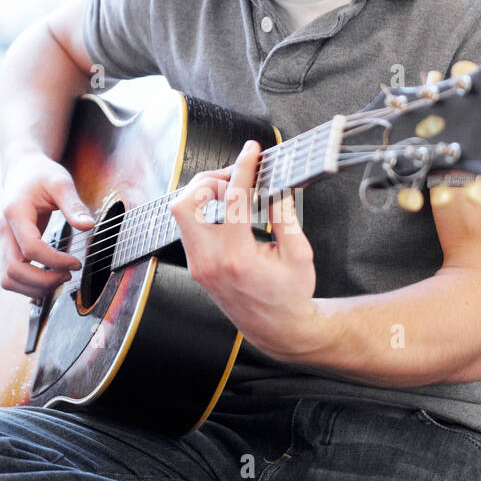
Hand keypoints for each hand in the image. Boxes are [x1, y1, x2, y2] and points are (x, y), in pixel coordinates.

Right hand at [0, 153, 94, 296]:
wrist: (22, 169)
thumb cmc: (41, 174)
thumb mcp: (60, 182)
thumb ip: (73, 205)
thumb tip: (88, 226)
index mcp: (15, 213)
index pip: (31, 249)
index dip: (55, 261)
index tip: (76, 263)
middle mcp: (3, 231)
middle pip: (14, 271)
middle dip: (43, 281)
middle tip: (68, 275)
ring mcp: (3, 242)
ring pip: (8, 279)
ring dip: (34, 287)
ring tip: (60, 278)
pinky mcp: (7, 248)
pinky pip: (11, 276)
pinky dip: (29, 284)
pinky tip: (49, 276)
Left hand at [168, 140, 321, 360]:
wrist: (277, 329)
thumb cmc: (291, 294)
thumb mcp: (299, 253)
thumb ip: (286, 215)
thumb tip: (276, 182)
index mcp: (238, 258)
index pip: (233, 199)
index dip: (242, 168)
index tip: (251, 151)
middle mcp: (210, 262)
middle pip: (186, 203)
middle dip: (207, 180)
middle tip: (233, 177)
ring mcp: (199, 266)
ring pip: (182, 215)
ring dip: (203, 195)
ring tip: (231, 192)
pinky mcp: (197, 267)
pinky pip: (189, 229)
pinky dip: (205, 212)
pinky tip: (227, 210)